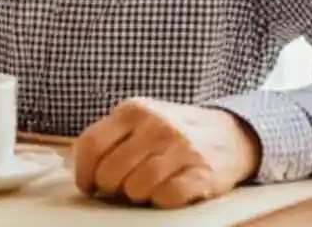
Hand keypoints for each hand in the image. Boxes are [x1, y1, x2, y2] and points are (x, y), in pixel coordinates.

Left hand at [73, 97, 261, 208]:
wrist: (230, 133)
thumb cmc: (172, 131)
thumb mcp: (140, 120)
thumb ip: (112, 136)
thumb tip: (81, 170)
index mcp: (133, 110)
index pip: (91, 144)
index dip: (83, 172)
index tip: (87, 186)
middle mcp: (156, 125)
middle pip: (110, 171)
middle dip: (110, 187)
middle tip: (120, 188)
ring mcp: (181, 148)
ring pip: (136, 188)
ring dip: (137, 195)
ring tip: (147, 186)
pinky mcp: (203, 172)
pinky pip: (166, 198)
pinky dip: (161, 200)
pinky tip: (167, 191)